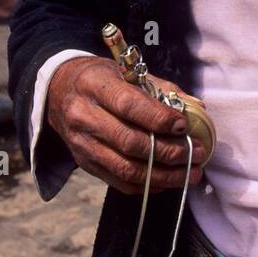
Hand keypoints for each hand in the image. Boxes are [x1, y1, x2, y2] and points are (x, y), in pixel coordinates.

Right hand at [46, 57, 205, 195]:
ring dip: (163, 175)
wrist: (59, 92)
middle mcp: (84, 116)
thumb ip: (161, 88)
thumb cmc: (101, 79)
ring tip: (190, 174)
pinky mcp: (84, 163)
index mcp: (95, 86)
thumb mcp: (126, 71)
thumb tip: (197, 107)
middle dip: (169, 152)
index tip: (184, 126)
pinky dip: (147, 185)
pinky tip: (168, 181)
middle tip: (197, 154)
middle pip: (129, 142)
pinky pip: (118, 181)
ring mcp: (82, 144)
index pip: (129, 106)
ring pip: (126, 168)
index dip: (159, 119)